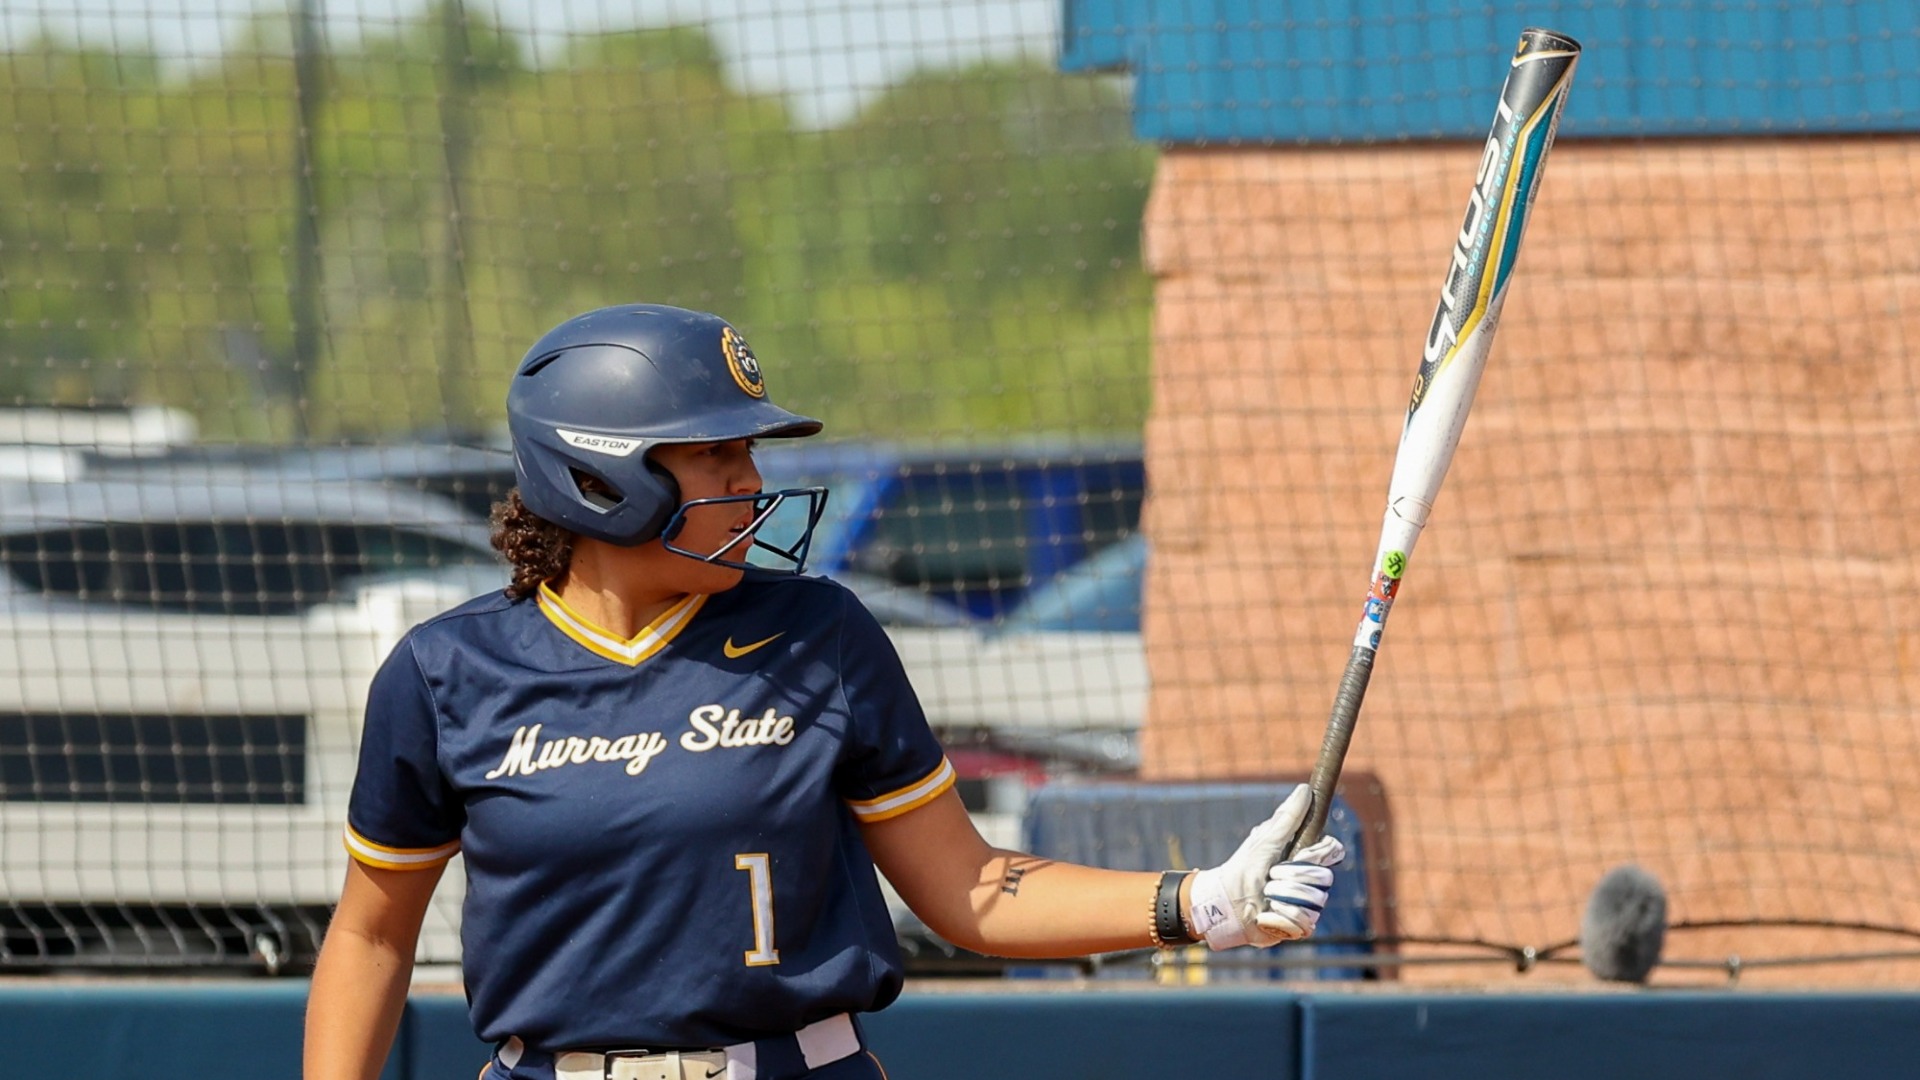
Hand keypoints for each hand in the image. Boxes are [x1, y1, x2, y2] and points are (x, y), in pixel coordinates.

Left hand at [1185, 785, 1345, 949]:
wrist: (1223, 903)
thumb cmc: (1242, 868)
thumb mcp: (1265, 841)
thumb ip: (1287, 818)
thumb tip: (1304, 790)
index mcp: (1304, 858)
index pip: (1332, 850)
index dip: (1321, 852)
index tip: (1302, 853)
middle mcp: (1309, 881)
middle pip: (1324, 877)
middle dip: (1291, 876)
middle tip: (1270, 876)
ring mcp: (1306, 905)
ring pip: (1315, 901)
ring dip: (1282, 896)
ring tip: (1265, 895)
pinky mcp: (1298, 927)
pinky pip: (1305, 923)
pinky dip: (1280, 917)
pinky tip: (1266, 914)